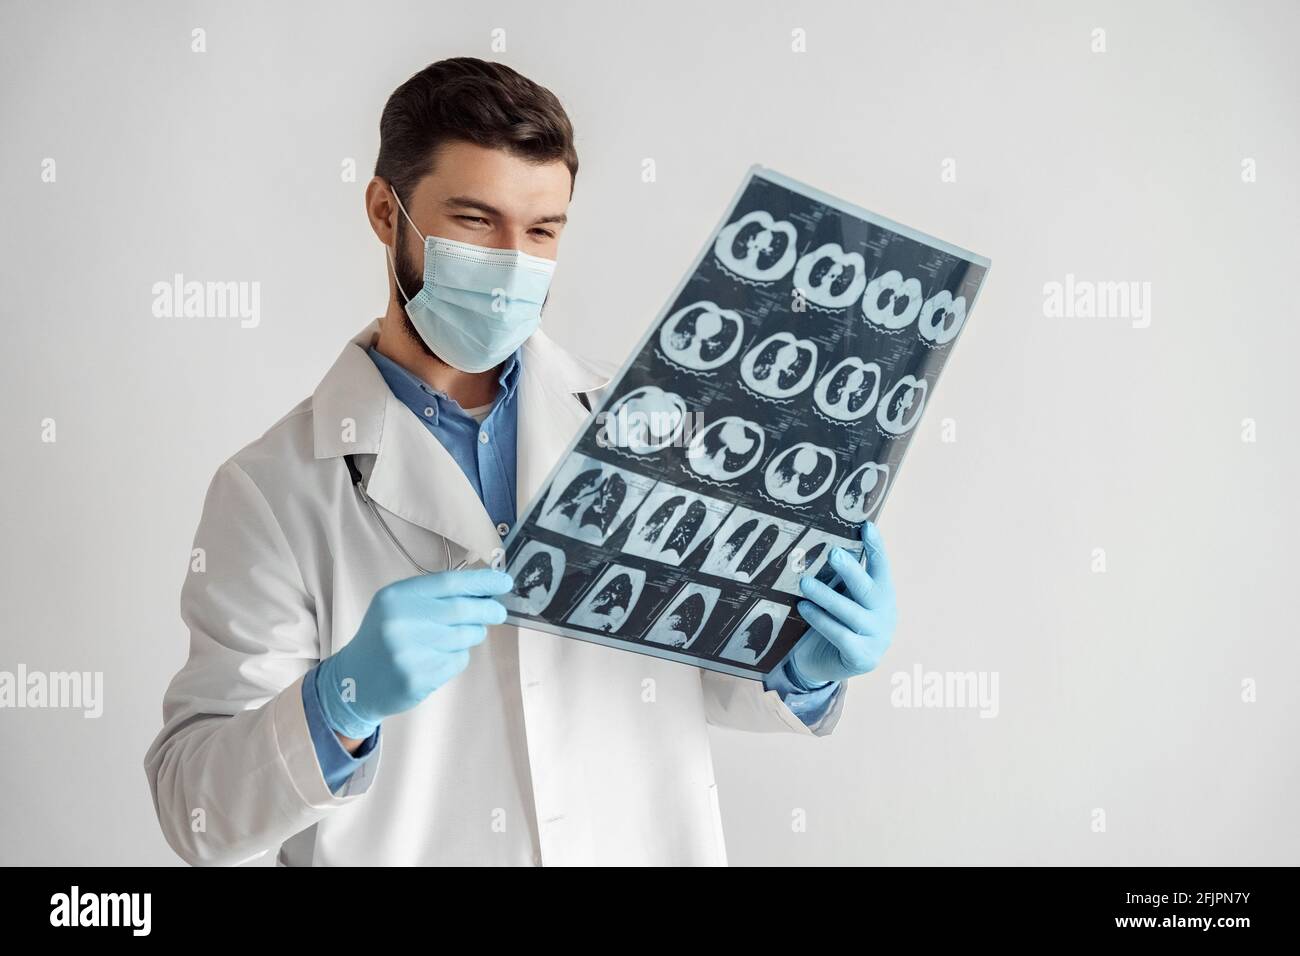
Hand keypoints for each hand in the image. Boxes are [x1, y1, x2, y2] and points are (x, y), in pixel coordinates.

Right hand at [315, 567, 512, 738]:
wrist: (355, 680)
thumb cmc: (386, 636)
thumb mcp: (400, 606)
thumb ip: (436, 596)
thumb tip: (484, 590)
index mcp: (397, 596)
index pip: (450, 582)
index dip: (482, 581)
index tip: (504, 582)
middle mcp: (401, 621)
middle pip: (463, 609)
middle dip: (488, 609)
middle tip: (498, 612)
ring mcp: (409, 651)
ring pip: (465, 637)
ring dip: (472, 635)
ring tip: (456, 638)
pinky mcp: (418, 677)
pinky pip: (458, 661)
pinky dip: (457, 658)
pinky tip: (437, 659)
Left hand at [790, 521, 897, 688]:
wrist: (829, 662)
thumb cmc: (836, 620)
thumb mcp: (842, 596)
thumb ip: (839, 577)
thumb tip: (818, 543)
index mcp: (883, 593)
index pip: (881, 566)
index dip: (876, 547)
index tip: (867, 526)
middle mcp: (885, 613)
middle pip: (868, 589)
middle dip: (850, 570)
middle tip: (832, 553)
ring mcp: (877, 637)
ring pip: (851, 613)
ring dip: (826, 596)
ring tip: (804, 583)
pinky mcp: (863, 657)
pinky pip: (840, 636)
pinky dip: (821, 621)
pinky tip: (804, 609)